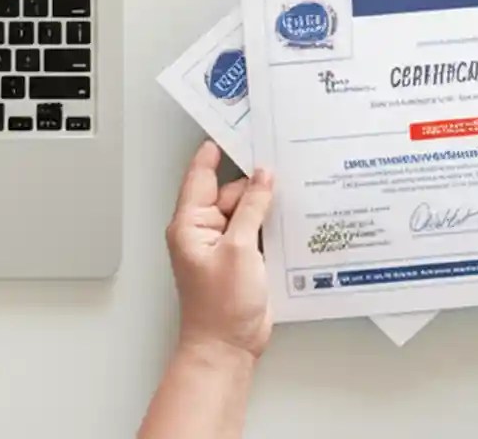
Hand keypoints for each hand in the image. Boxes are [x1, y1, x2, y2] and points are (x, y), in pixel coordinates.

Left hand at [165, 141, 274, 360]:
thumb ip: (252, 208)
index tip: (231, 130)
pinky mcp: (241, 259)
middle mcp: (204, 231)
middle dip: (253, 180)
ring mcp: (224, 245)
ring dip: (264, 204)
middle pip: (230, 191)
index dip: (214, 151)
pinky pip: (255, 230)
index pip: (200, 175)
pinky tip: (287, 217)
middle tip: (278, 164)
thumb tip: (262, 177)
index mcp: (189, 224)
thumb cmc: (219, 309)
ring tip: (287, 189)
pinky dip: (270, 223)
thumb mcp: (239, 249)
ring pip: (246, 211)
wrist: (227, 347)